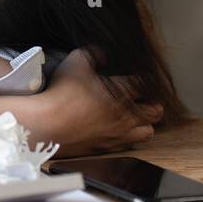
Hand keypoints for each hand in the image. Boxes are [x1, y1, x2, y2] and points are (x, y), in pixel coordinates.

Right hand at [0, 49, 162, 157]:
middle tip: (142, 99)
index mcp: (122, 92)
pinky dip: (128, 138)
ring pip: (148, 132)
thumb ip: (93, 53)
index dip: (144, 78)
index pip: (145, 83)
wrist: (46, 125)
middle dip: (152, 103)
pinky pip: (128, 146)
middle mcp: (127, 115)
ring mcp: (119, 135)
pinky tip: (118, 132)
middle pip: (156, 111)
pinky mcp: (107, 148)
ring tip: (135, 118)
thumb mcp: (75, 61)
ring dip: (145, 124)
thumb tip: (104, 53)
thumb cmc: (61, 91)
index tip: (136, 76)